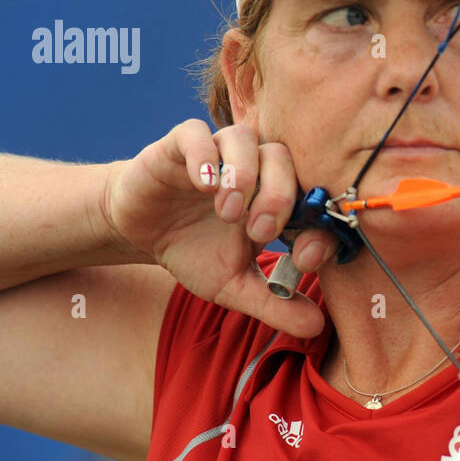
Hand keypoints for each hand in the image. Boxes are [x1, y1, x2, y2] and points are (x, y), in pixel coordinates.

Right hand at [101, 119, 337, 337]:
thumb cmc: (193, 250)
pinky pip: (197, 132)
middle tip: (260, 231)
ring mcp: (218, 152)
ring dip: (243, 176)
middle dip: (278, 196)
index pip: (314, 199)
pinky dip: (204, 155)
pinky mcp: (180, 144)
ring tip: (227, 213)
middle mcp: (253, 168)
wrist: (139, 229)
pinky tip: (203, 184)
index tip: (306, 259)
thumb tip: (316, 328)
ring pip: (245, 139)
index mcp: (276, 199)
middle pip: (284, 159)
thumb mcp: (233, 286)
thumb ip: (274, 304)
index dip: (320, 227)